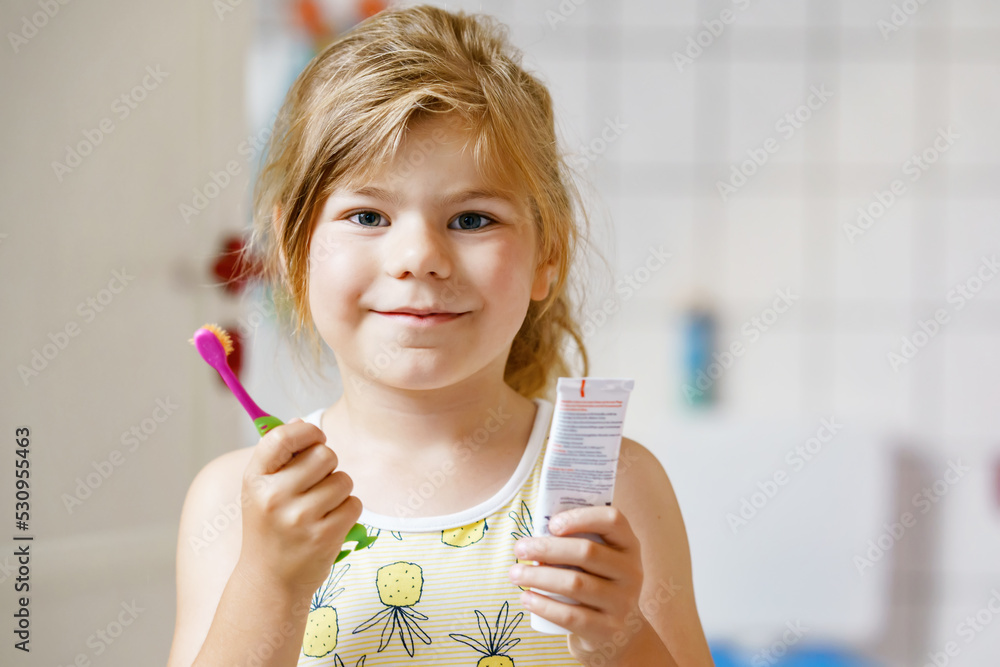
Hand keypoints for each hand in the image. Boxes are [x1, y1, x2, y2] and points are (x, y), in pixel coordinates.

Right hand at [237, 418, 362, 598]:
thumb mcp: (261, 490)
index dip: (308, 432)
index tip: (315, 439)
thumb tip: (300, 422)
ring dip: (339, 490)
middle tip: (315, 485)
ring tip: (320, 508)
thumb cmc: (269, 527)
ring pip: (343, 480)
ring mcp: (299, 518)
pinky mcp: (324, 536)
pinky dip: (348, 511)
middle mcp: (274, 497)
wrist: (269, 581)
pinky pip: (354, 504)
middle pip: (325, 454)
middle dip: (328, 465)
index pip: (282, 436)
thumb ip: (280, 456)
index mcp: (255, 479)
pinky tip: (329, 523)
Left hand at [509, 506, 663, 665]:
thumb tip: (535, 536)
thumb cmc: (598, 584)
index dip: (581, 517)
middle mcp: (631, 572)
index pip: (612, 520)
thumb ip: (578, 543)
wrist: (620, 634)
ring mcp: (622, 602)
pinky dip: (544, 605)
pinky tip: (526, 598)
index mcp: (628, 545)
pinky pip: (571, 616)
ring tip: (515, 574)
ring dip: (538, 576)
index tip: (551, 525)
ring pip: (575, 584)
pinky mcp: (607, 629)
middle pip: (587, 552)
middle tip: (520, 548)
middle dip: (547, 548)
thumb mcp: (600, 561)